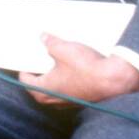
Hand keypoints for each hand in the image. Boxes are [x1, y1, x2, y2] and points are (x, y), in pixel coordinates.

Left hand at [18, 34, 138, 105]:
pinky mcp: (84, 98)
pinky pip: (70, 90)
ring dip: (54, 77)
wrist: (115, 80)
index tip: (23, 60)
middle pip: (39, 87)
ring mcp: (70, 101)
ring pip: (56, 89)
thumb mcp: (62, 49)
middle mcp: (55, 100)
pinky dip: (68, 80)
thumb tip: (43, 37)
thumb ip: (50, 43)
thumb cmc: (85, 68)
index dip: (23, 68)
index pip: (25, 81)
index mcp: (44, 90)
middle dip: (39, 72)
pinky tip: (73, 68)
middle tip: (38, 60)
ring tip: (56, 61)